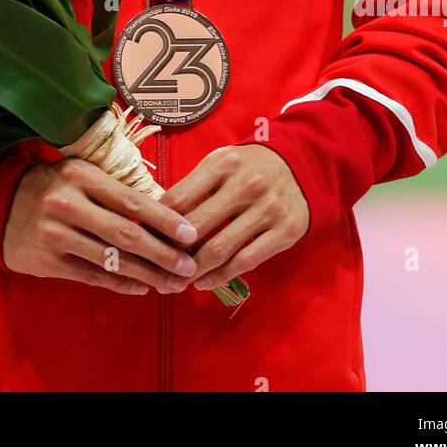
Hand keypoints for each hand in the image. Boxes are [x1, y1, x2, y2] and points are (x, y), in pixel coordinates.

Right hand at [2, 157, 201, 294]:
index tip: (191, 233)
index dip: (164, 219)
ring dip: (147, 274)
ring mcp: (56, 233)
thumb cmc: (51, 187)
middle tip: (188, 266)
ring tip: (172, 283)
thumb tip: (163, 210)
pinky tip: (141, 288)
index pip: (132, 200)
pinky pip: (92, 275)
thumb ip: (112, 189)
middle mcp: (68, 203)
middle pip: (125, 233)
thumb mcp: (78, 174)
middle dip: (162, 253)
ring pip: (111, 259)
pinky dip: (120, 283)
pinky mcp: (48, 260)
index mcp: (81, 175)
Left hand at [158, 144, 309, 291]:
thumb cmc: (248, 167)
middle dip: (171, 252)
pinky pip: (245, 261)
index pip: (179, 198)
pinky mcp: (285, 231)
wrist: (301, 166)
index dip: (157, 223)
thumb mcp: (220, 163)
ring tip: (176, 281)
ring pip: (219, 249)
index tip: (146, 239)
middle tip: (156, 268)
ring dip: (193, 270)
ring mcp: (267, 208)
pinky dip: (220, 277)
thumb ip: (193, 186)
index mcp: (222, 164)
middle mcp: (246, 184)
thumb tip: (157, 219)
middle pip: (196, 226)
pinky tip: (204, 282)